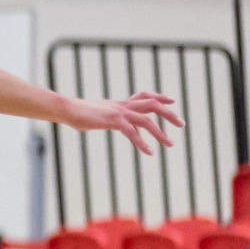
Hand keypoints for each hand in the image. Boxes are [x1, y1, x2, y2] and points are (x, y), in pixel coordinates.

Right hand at [62, 91, 182, 153]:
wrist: (67, 109)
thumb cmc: (78, 112)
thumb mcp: (98, 114)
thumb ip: (109, 117)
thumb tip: (111, 121)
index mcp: (120, 103)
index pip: (144, 96)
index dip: (160, 97)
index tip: (172, 100)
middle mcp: (123, 105)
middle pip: (153, 105)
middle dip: (169, 114)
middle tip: (181, 124)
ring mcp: (119, 112)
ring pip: (147, 120)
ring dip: (160, 133)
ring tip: (170, 144)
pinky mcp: (113, 121)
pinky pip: (132, 132)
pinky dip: (142, 143)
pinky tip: (149, 152)